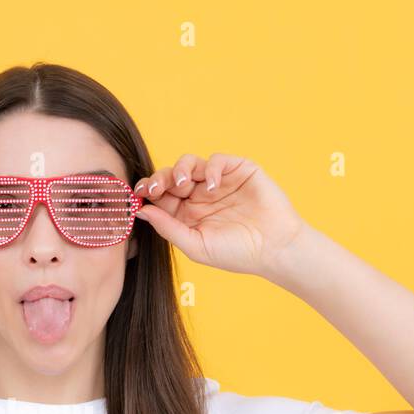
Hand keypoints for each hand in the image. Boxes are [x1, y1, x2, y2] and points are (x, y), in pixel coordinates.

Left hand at [132, 154, 307, 279]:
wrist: (275, 249)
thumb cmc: (236, 253)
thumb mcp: (195, 245)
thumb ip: (168, 228)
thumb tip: (140, 211)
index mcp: (186, 214)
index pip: (160, 196)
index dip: (147, 191)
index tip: (138, 195)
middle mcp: (199, 195)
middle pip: (170, 176)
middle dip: (159, 179)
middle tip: (155, 187)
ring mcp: (218, 182)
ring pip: (190, 163)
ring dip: (180, 169)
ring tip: (182, 183)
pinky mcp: (238, 170)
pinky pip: (217, 160)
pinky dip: (212, 169)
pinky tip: (213, 187)